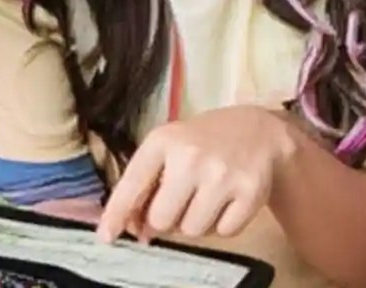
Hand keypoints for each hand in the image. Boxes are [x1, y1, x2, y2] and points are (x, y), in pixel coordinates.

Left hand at [97, 106, 293, 242]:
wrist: (258, 130)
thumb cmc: (202, 143)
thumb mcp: (169, 148)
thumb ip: (145, 184)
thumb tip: (131, 228)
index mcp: (163, 141)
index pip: (132, 184)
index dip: (117, 213)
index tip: (107, 235)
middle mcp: (191, 156)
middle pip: (161, 219)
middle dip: (165, 220)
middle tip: (178, 204)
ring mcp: (222, 174)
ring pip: (192, 231)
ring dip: (194, 223)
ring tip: (204, 199)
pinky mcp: (250, 192)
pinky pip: (224, 233)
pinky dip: (222, 225)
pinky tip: (226, 202)